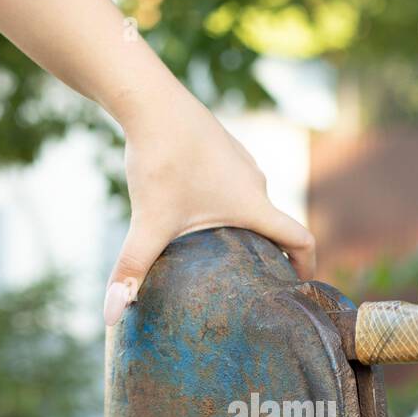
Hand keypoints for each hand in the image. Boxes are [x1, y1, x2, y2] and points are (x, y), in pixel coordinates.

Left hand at [104, 93, 315, 325]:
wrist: (150, 99)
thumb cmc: (160, 160)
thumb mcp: (149, 222)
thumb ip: (132, 269)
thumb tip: (110, 317)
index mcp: (253, 204)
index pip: (300, 239)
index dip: (307, 266)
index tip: (299, 288)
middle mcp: (255, 182)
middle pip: (274, 224)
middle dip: (268, 255)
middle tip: (251, 283)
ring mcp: (240, 161)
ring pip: (251, 202)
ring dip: (245, 227)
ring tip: (220, 254)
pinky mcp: (221, 146)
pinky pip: (232, 183)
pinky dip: (225, 204)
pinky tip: (193, 215)